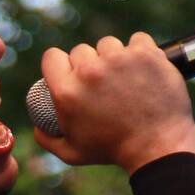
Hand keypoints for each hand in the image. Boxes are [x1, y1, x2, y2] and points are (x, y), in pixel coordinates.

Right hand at [32, 32, 194, 173]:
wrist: (157, 147)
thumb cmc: (113, 151)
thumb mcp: (72, 153)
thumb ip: (47, 139)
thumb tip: (37, 124)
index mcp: (67, 91)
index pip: (52, 56)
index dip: (61, 64)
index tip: (72, 73)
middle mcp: (90, 71)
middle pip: (81, 51)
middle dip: (89, 65)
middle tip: (104, 87)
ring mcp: (118, 59)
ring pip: (109, 45)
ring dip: (114, 58)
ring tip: (124, 81)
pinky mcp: (145, 53)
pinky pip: (137, 40)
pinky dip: (140, 53)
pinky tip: (142, 70)